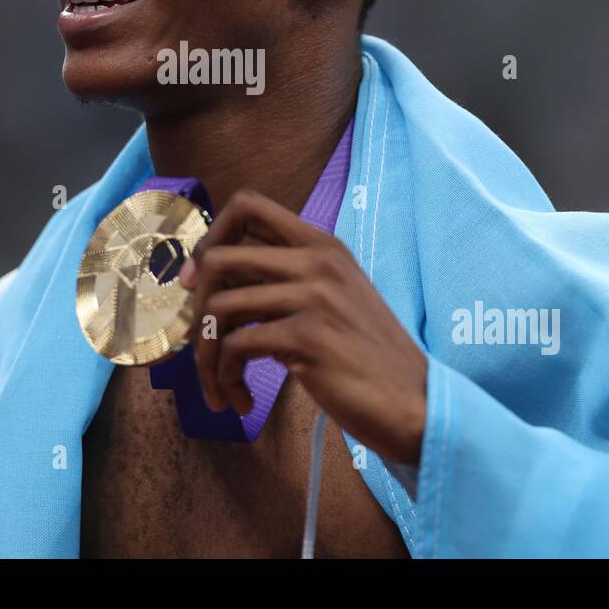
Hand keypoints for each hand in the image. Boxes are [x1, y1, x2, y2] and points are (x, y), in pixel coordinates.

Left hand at [178, 188, 427, 466]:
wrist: (414, 403)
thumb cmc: (363, 358)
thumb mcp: (329, 300)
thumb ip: (282, 280)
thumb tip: (210, 280)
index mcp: (322, 244)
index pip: (246, 204)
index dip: (209, 238)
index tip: (197, 282)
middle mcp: (318, 260)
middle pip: (217, 258)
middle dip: (195, 309)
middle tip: (201, 344)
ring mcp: (314, 295)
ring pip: (218, 308)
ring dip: (207, 358)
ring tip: (222, 386)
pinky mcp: (308, 335)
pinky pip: (235, 346)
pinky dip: (226, 379)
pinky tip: (242, 400)